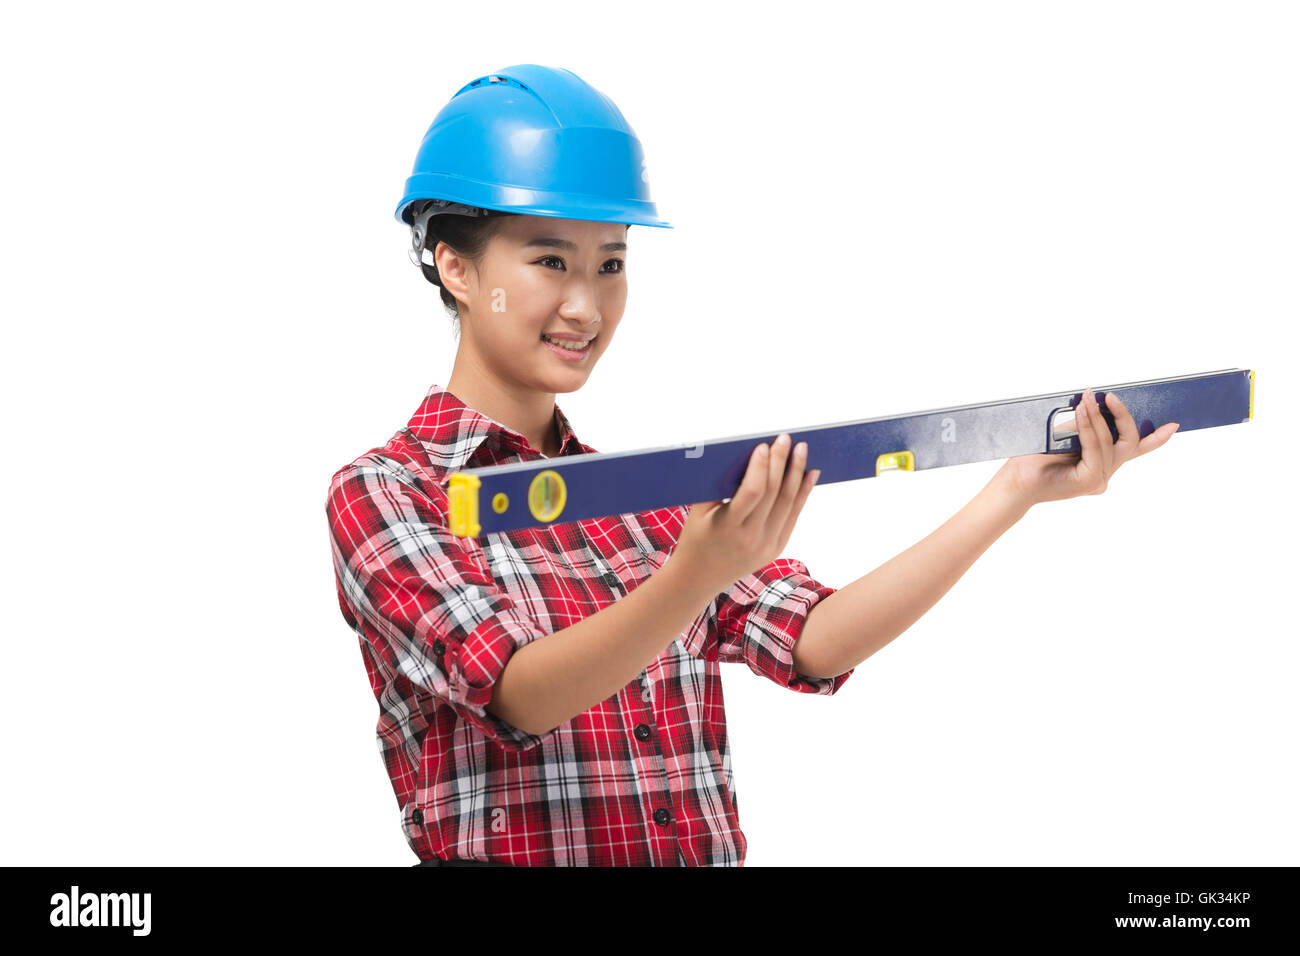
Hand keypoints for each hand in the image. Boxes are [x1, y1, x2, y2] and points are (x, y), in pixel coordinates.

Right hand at [674, 434, 819, 592]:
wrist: (700, 577)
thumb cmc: (695, 537)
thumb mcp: (698, 511)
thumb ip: (719, 486)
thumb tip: (744, 454)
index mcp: (728, 527)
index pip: (753, 492)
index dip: (761, 467)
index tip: (764, 446)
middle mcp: (751, 538)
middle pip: (774, 494)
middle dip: (782, 462)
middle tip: (786, 439)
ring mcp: (767, 545)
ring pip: (788, 503)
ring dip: (797, 473)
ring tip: (802, 450)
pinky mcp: (776, 548)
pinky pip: (793, 516)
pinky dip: (803, 493)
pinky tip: (810, 474)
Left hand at [998, 388, 1179, 507]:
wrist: (1015, 481)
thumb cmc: (1034, 458)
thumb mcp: (1066, 436)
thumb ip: (1086, 426)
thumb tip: (1098, 403)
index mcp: (1102, 465)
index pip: (1134, 451)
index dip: (1156, 440)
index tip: (1173, 425)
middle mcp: (1104, 475)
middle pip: (1130, 443)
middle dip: (1123, 417)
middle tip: (1111, 396)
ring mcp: (1099, 481)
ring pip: (1112, 443)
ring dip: (1099, 417)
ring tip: (1087, 399)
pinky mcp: (1090, 481)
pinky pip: (1096, 448)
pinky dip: (1089, 428)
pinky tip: (1081, 414)